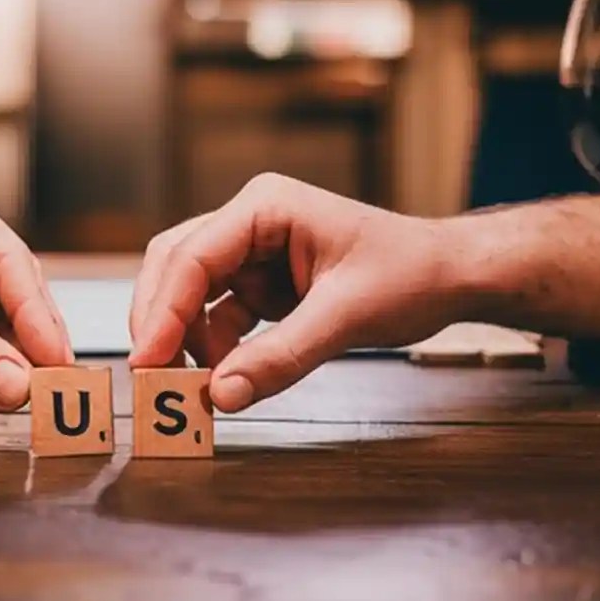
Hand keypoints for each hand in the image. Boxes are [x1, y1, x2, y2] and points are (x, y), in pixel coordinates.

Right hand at [129, 174, 467, 412]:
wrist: (450, 278)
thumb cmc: (411, 274)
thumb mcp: (346, 316)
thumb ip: (281, 356)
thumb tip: (221, 394)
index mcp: (266, 206)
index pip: (193, 255)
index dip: (163, 310)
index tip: (149, 361)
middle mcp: (251, 223)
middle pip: (176, 268)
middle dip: (161, 322)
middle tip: (152, 376)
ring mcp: (254, 254)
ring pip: (191, 294)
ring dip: (186, 340)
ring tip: (195, 387)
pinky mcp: (263, 286)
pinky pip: (219, 317)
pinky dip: (215, 349)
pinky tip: (225, 378)